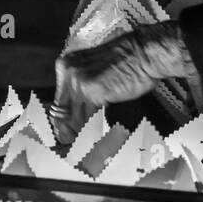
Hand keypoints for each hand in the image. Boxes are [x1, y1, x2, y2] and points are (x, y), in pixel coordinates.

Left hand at [50, 21, 200, 144]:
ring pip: (76, 121)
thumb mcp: (96, 72)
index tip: (69, 139)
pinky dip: (96, 132)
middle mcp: (68, 73)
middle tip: (82, 149)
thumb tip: (74, 118)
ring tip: (96, 146)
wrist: (145, 52)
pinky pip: (89, 120)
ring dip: (86, 136)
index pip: (57, 106)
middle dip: (73, 135)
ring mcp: (79, 81)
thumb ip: (82, 91)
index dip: (64, 127)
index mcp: (65, 67)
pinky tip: (104, 137)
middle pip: (62, 117)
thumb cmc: (128, 62)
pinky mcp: (93, 91)